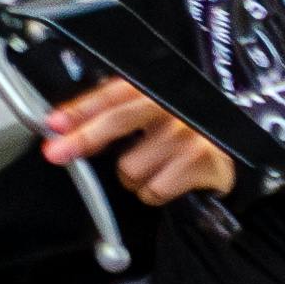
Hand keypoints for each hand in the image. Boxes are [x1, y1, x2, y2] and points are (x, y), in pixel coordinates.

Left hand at [40, 76, 234, 207]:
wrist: (231, 158)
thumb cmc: (181, 137)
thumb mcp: (150, 118)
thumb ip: (111, 117)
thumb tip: (65, 129)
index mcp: (157, 90)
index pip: (114, 94)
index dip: (81, 108)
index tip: (53, 123)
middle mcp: (174, 106)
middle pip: (120, 120)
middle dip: (84, 138)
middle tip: (58, 153)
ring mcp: (190, 133)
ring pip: (131, 167)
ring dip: (134, 178)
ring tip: (155, 169)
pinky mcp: (202, 162)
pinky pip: (154, 190)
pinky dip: (154, 193)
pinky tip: (170, 181)